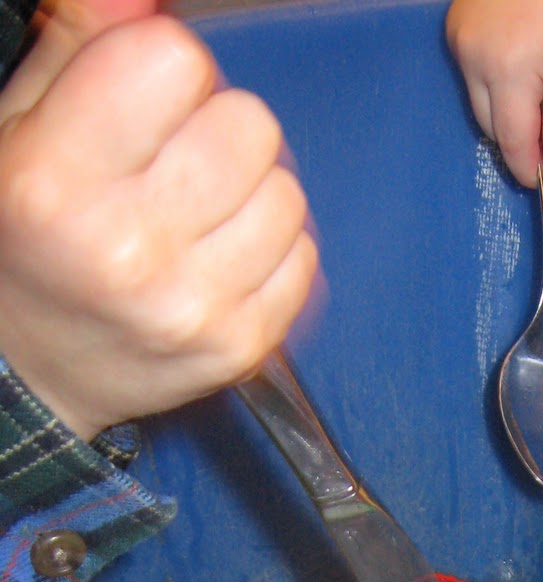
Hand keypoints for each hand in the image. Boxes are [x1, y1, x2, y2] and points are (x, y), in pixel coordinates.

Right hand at [0, 0, 317, 439]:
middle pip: (248, 125)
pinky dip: (271, 250)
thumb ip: (85, 43)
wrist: (31, 365)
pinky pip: (303, 258)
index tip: (142, 101)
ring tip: (194, 214)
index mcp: (56, 181)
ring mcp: (193, 306)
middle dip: (217, 127)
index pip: (176, 62)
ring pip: (285, 192)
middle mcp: (127, 250)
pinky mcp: (241, 346)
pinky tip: (219, 258)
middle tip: (172, 162)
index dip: (168, 68)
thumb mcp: (21, 123)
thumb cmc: (28, 233)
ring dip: (250, 190)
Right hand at [445, 0, 542, 185]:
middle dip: (521, 141)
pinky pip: (472, 76)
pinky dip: (495, 86)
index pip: (513, 142)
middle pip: (492, 128)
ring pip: (480, 105)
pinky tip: (522, 70)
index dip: (532, 168)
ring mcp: (459, 42)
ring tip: (541, 97)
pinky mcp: (455, 28)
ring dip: (507, 114)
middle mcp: (472, 60)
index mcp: (507, 71)